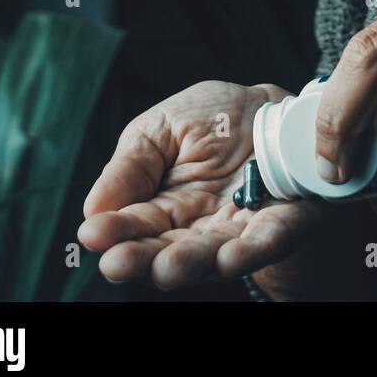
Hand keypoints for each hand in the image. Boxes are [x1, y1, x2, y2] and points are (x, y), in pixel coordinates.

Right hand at [78, 81, 326, 290]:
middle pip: (167, 252)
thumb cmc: (215, 120)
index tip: (92, 234)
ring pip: (213, 256)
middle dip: (144, 260)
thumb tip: (92, 209)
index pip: (134, 227)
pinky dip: (253, 250)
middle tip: (120, 264)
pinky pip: (269, 241)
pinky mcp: (284, 224)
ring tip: (169, 267)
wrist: (276, 109)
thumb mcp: (162, 128)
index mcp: (163, 208)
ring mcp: (240, 231)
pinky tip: (231, 257)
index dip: (114, 232)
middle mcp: (198, 230)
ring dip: (192, 264)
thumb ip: (130, 166)